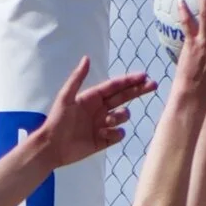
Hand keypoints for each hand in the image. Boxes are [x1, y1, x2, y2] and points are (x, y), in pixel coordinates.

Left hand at [23, 57, 158, 170]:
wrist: (51, 147)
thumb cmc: (57, 120)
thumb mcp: (66, 97)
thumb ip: (77, 78)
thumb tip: (87, 58)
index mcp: (93, 98)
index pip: (115, 86)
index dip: (129, 81)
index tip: (144, 76)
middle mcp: (100, 110)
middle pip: (124, 97)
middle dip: (138, 91)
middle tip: (153, 85)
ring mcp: (103, 125)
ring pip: (122, 117)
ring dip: (119, 116)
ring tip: (107, 121)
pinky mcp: (103, 141)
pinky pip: (118, 135)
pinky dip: (115, 134)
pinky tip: (103, 135)